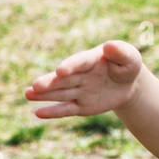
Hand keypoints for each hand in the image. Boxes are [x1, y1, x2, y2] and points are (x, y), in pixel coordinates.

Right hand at [24, 40, 144, 118]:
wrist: (129, 84)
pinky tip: (38, 113)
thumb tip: (109, 45)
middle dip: (51, 82)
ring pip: (61, 93)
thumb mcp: (130, 58)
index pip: (79, 62)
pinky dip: (54, 112)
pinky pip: (67, 109)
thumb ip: (121, 52)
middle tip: (36, 85)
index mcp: (90, 60)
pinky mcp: (80, 106)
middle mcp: (80, 75)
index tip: (60, 71)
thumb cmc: (128, 65)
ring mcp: (79, 90)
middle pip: (64, 79)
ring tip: (28, 94)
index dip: (71, 66)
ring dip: (45, 95)